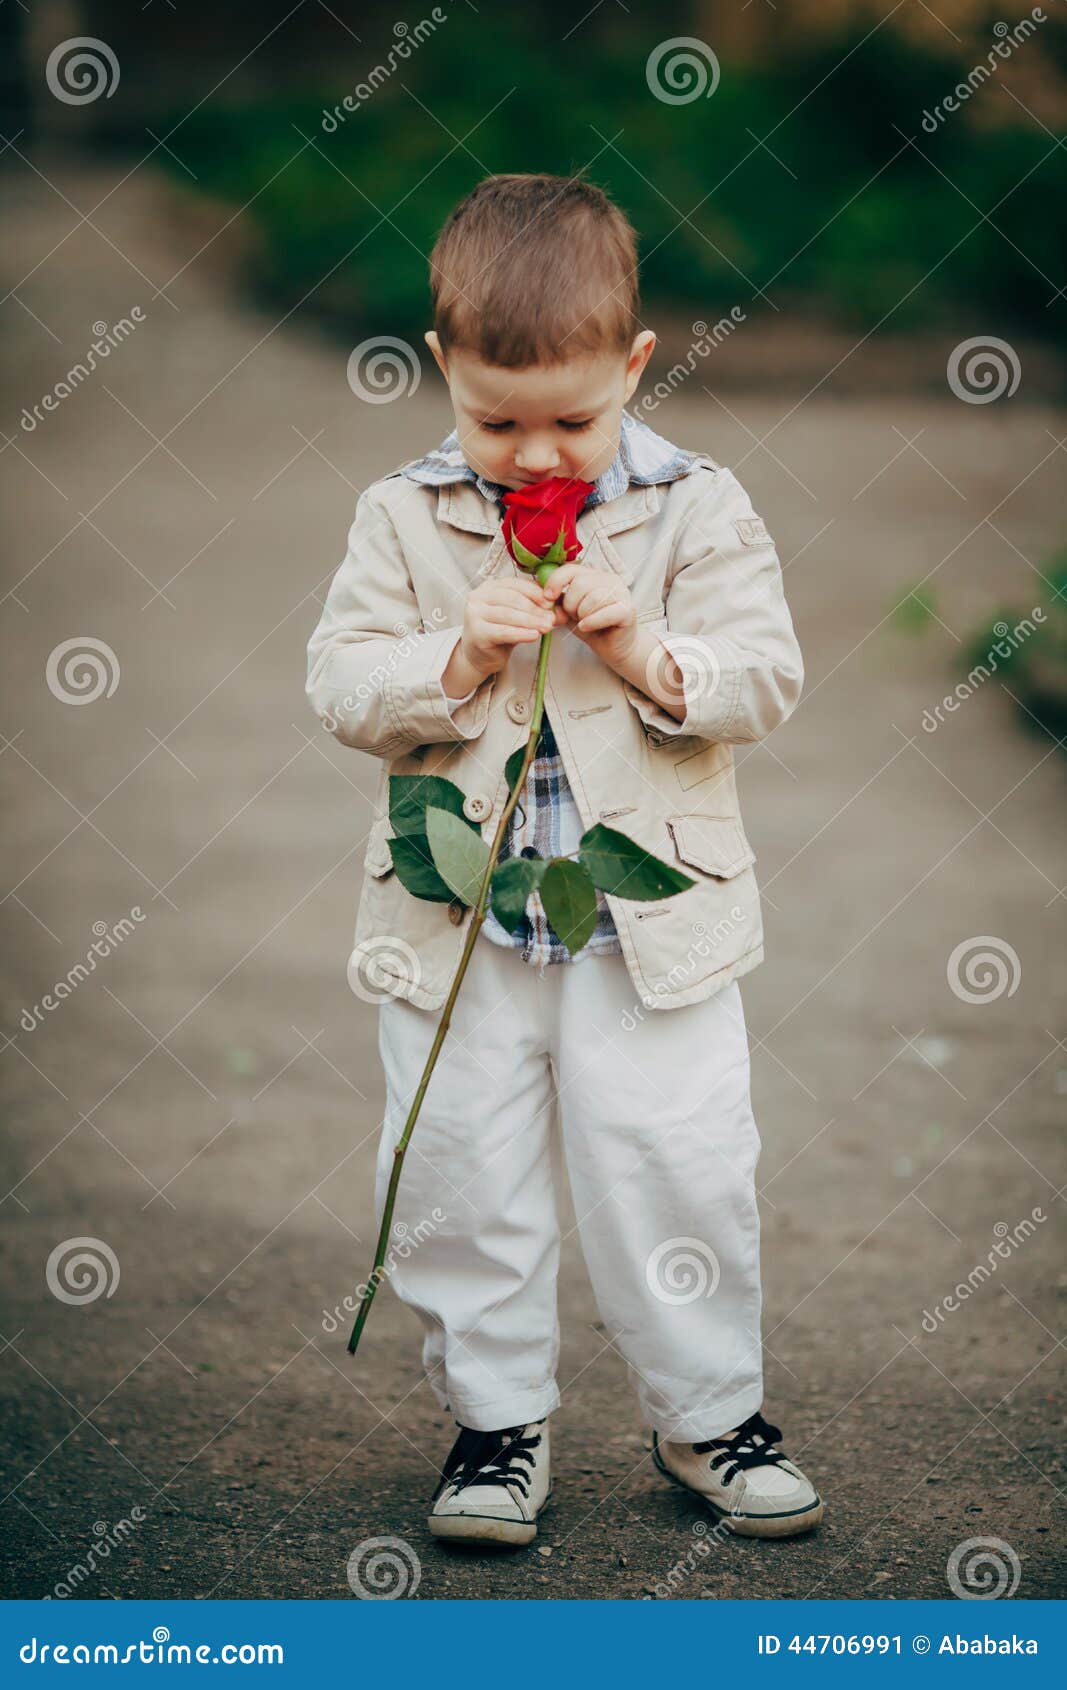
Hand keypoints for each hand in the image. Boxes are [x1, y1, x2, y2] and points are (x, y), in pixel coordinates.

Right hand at [443, 577, 556, 693]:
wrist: (480, 656)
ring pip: (508, 614)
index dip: (535, 592)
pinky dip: (521, 633)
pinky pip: (503, 632)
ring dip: (530, 621)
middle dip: (535, 609)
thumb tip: (556, 606)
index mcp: (489, 587)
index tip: (551, 602)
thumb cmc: (499, 633)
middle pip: (512, 599)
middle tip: (551, 618)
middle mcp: (478, 597)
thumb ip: (532, 606)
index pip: (515, 584)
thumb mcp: (516, 615)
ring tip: (546, 627)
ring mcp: (474, 614)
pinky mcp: (477, 632)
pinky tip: (534, 636)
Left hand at [541, 563, 637, 668]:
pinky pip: (605, 612)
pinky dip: (591, 622)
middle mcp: (610, 580)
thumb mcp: (569, 612)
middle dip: (570, 604)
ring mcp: (622, 593)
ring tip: (583, 622)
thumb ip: (558, 602)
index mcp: (595, 575)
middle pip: (580, 583)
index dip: (556, 581)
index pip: (571, 569)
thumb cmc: (591, 627)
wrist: (613, 647)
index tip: (548, 598)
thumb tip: (545, 597)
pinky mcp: (628, 610)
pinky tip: (586, 627)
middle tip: (574, 616)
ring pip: (592, 597)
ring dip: (582, 614)